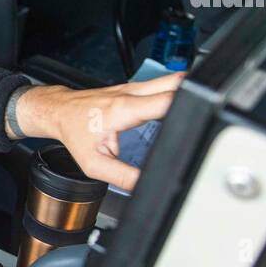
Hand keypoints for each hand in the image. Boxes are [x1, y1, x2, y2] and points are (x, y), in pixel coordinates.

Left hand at [12, 74, 183, 190]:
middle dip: (196, 95)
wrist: (59, 111)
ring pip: (173, 79)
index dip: (187, 109)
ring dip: (188, 92)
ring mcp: (135, 87)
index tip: (198, 121)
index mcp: (125, 108)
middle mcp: (133, 92)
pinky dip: (175, 93)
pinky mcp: (136, 88)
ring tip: (198, 111)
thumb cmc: (74, 132)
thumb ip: (122, 176)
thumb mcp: (94, 163)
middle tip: (206, 114)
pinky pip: (163, 85)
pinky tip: (180, 107)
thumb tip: (143, 186)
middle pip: (178, 82)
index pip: (167, 100)